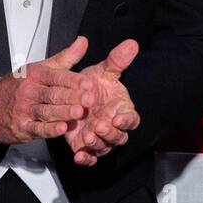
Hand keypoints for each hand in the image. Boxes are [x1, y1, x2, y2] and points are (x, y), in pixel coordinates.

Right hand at [0, 37, 93, 143]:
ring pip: (47, 111)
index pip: (56, 76)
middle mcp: (30, 91)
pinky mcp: (22, 127)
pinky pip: (37, 128)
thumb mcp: (40, 68)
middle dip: (72, 97)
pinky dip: (50, 129)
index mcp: (36, 75)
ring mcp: (25, 110)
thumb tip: (83, 41)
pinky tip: (61, 129)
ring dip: (64, 112)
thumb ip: (65, 57)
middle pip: (53, 94)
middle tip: (89, 99)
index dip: (73, 80)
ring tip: (79, 112)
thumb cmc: (18, 86)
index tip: (89, 83)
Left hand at [64, 39, 140, 165]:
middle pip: (118, 136)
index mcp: (121, 110)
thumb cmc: (92, 86)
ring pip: (104, 147)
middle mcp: (112, 126)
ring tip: (87, 135)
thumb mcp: (102, 71)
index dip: (126, 120)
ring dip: (97, 143)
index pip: (131, 119)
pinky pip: (89, 157)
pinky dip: (85, 158)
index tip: (118, 116)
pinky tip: (78, 155)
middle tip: (98, 125)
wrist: (72, 97)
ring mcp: (99, 138)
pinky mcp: (85, 147)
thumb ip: (116, 60)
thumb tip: (131, 44)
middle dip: (109, 132)